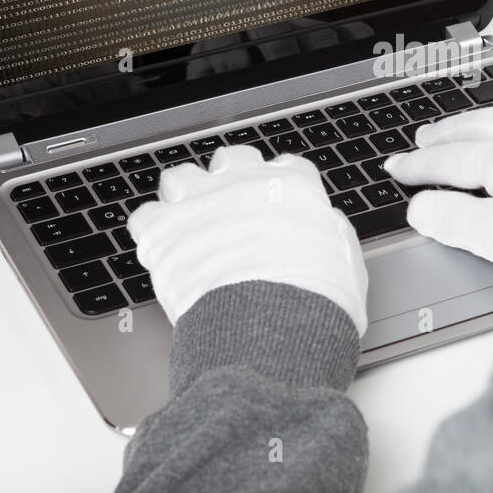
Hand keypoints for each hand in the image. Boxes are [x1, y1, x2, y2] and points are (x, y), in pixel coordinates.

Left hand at [127, 146, 368, 332]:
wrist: (272, 332)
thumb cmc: (314, 304)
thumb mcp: (347, 265)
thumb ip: (333, 236)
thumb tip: (327, 230)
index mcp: (292, 187)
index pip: (287, 166)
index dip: (281, 187)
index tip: (278, 204)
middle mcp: (244, 184)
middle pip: (231, 160)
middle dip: (230, 181)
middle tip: (232, 211)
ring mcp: (199, 203)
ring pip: (181, 178)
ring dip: (185, 198)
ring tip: (189, 224)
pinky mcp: (163, 232)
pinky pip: (145, 217)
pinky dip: (152, 231)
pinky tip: (162, 249)